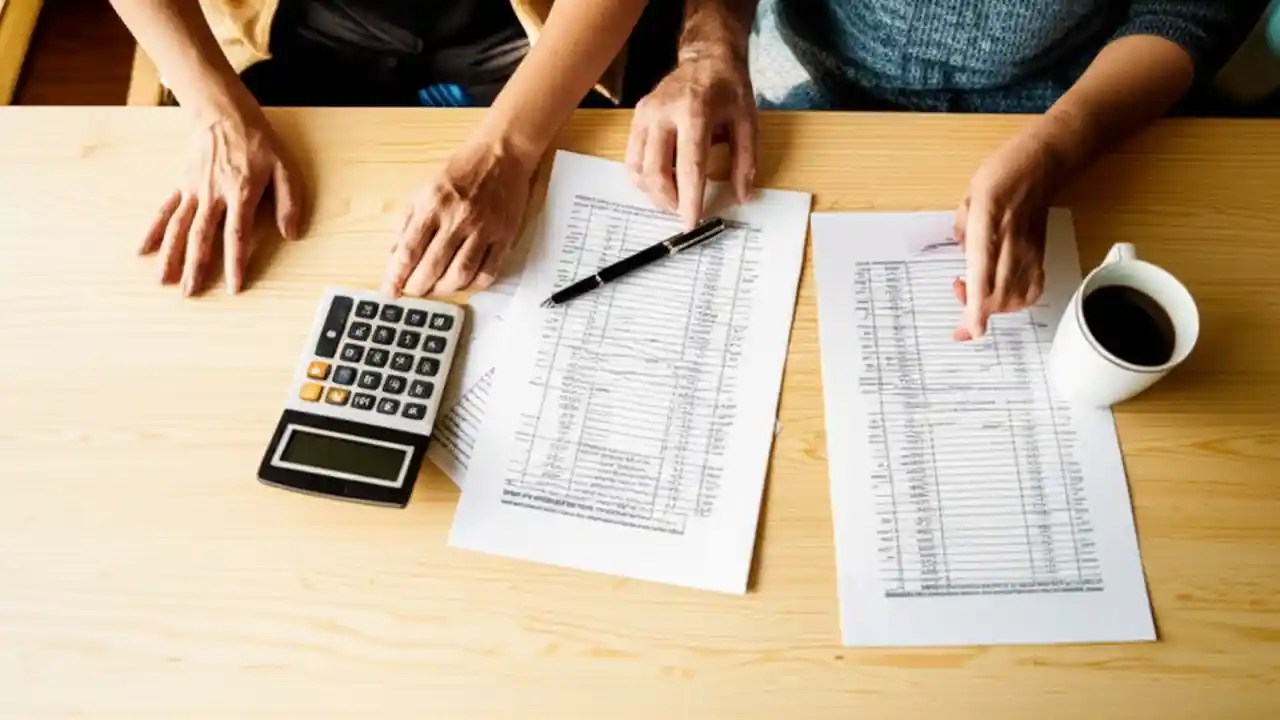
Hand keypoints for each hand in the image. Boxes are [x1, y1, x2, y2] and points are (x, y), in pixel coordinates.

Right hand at [140, 110, 302, 294]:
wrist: (222, 111)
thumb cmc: (257, 140)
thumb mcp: (285, 166)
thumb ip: (289, 201)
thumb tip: (291, 233)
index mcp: (241, 193)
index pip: (236, 235)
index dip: (235, 263)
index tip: (232, 286)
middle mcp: (213, 195)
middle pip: (201, 237)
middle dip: (195, 267)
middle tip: (189, 294)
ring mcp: (193, 190)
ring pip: (179, 228)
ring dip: (170, 255)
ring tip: (163, 281)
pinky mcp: (181, 183)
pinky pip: (165, 210)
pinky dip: (154, 231)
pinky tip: (143, 250)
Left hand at [383, 138, 533, 296]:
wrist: (501, 155)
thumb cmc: (461, 171)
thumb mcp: (423, 189)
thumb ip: (407, 222)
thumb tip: (394, 255)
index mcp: (432, 205)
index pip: (409, 250)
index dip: (397, 276)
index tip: (390, 291)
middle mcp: (457, 218)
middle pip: (433, 267)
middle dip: (418, 287)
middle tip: (413, 292)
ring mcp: (483, 229)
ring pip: (461, 274)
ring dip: (445, 289)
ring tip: (436, 289)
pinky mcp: (503, 236)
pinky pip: (489, 271)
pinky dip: (474, 285)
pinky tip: (464, 283)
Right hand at [627, 46, 755, 227]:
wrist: (706, 59)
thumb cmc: (729, 90)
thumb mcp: (747, 123)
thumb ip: (745, 161)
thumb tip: (742, 197)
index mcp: (695, 112)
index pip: (689, 166)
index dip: (689, 198)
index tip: (691, 223)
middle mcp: (663, 112)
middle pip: (657, 171)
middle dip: (669, 201)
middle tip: (684, 212)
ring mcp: (645, 114)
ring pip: (639, 169)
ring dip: (654, 193)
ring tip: (673, 201)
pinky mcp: (636, 118)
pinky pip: (633, 159)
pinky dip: (644, 179)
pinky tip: (661, 184)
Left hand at [953, 125, 1070, 339]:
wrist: (1039, 164)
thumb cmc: (999, 175)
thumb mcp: (968, 198)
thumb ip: (963, 230)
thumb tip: (964, 258)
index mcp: (987, 223)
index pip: (981, 271)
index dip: (977, 304)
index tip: (973, 330)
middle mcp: (1010, 241)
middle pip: (998, 293)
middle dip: (977, 311)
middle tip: (960, 298)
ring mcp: (1029, 250)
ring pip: (1014, 297)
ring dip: (993, 308)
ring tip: (977, 295)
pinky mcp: (1040, 254)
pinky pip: (1031, 290)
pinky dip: (1015, 301)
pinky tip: (1002, 295)